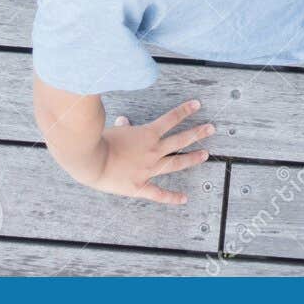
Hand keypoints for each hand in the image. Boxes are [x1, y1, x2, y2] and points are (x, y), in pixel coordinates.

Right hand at [86, 99, 214, 203]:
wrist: (91, 160)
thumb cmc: (100, 141)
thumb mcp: (114, 129)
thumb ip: (123, 127)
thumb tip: (125, 120)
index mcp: (147, 134)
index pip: (171, 119)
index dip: (185, 110)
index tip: (197, 104)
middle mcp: (153, 151)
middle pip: (180, 140)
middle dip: (197, 133)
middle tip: (212, 128)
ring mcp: (149, 169)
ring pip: (176, 163)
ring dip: (192, 158)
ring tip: (206, 154)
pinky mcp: (141, 186)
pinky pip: (159, 193)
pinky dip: (172, 197)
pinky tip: (184, 199)